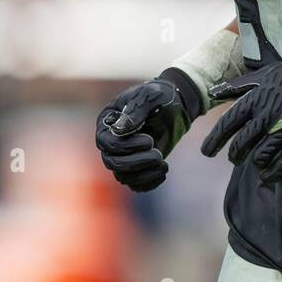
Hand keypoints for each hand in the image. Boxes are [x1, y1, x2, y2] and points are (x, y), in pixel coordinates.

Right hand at [95, 69, 202, 192]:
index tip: (149, 141)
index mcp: (108, 123)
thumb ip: (135, 111)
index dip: (127, 147)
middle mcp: (110, 142)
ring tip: (164, 163)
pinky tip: (163, 171)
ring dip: (144, 173)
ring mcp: (122, 156)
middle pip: (113, 163)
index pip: (107, 144)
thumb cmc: (159, 96)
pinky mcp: (137, 167)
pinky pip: (136, 184)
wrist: (174, 104)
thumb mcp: (149, 97)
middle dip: (136, 163)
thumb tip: (121, 130)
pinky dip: (149, 183)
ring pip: (123, 176)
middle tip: (158, 154)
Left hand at [200, 46, 281, 183]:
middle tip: (233, 158)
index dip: (215, 140)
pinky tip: (268, 176)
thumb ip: (239, 85)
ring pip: (260, 157)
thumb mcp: (266, 73)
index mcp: (256, 99)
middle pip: (242, 144)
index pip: (228, 124)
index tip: (207, 152)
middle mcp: (266, 118)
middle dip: (234, 154)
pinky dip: (272, 173)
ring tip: (254, 164)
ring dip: (254, 163)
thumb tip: (213, 92)